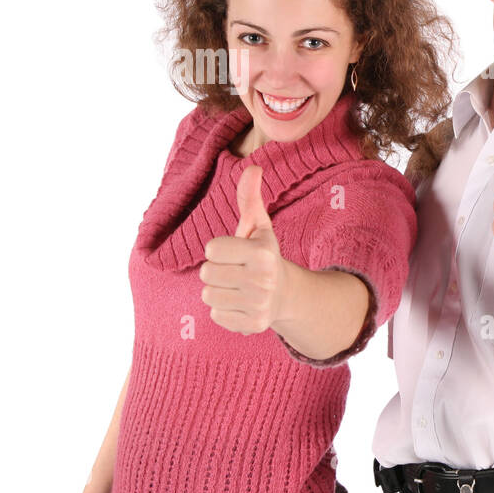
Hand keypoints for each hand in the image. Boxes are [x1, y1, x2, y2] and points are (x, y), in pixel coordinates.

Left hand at [200, 164, 291, 332]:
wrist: (286, 295)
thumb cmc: (263, 255)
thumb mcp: (259, 226)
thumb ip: (250, 198)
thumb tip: (253, 167)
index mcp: (263, 252)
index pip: (211, 249)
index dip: (220, 249)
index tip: (236, 252)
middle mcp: (263, 280)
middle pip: (206, 273)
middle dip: (217, 270)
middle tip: (237, 272)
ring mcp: (258, 304)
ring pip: (207, 294)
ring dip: (218, 290)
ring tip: (238, 288)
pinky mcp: (252, 325)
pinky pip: (215, 314)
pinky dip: (224, 309)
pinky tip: (240, 304)